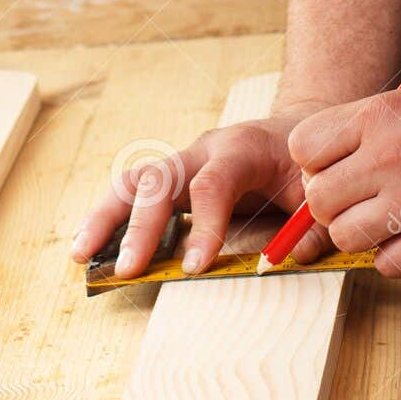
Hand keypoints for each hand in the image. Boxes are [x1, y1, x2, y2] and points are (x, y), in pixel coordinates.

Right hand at [71, 105, 329, 278]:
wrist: (301, 129)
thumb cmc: (308, 163)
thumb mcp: (319, 189)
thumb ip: (312, 226)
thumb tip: (285, 258)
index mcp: (241, 148)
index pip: (213, 184)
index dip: (203, 226)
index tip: (193, 269)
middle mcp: (203, 149)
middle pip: (158, 178)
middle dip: (139, 226)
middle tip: (128, 269)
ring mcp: (183, 161)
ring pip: (133, 180)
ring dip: (105, 216)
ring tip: (81, 253)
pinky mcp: (173, 177)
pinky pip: (134, 191)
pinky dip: (108, 216)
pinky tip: (87, 244)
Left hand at [290, 81, 400, 275]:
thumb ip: (363, 127)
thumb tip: (318, 160)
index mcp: (379, 116)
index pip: (303, 148)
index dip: (313, 163)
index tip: (333, 168)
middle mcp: (390, 157)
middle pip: (316, 198)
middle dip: (331, 203)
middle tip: (358, 199)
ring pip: (343, 235)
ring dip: (360, 232)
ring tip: (388, 217)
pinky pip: (383, 264)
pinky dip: (394, 256)